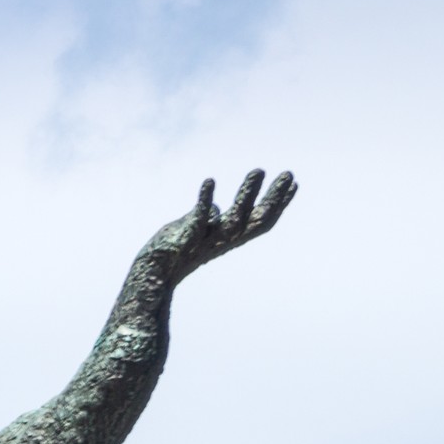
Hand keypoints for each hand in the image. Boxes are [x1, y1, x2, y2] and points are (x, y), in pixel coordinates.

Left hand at [146, 169, 296, 280]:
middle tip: (288, 173)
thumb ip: (209, 220)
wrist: (149, 273)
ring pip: (234, 218)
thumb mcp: (197, 232)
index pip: (261, 222)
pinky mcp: (186, 237)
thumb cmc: (174, 251)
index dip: (280, 205)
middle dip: (274, 197)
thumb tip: (215, 208)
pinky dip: (205, 200)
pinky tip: (210, 181)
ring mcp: (206, 240)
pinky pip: (198, 218)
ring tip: (258, 170)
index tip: (294, 183)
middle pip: (255, 220)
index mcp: (229, 238)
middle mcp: (222, 241)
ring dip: (247, 194)